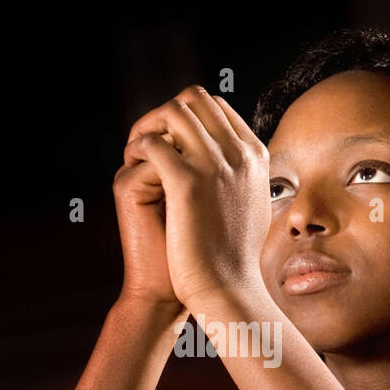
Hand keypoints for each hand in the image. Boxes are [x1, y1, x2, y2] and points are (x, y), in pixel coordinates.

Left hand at [122, 85, 271, 307]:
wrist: (228, 290)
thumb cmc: (235, 259)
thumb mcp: (251, 207)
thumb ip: (243, 178)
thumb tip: (234, 165)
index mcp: (256, 157)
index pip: (218, 108)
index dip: (188, 118)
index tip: (169, 141)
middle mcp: (239, 154)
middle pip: (196, 99)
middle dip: (165, 114)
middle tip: (148, 140)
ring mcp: (215, 165)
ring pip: (174, 111)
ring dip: (149, 125)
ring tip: (137, 151)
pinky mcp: (187, 183)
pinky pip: (154, 143)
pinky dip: (138, 148)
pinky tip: (132, 167)